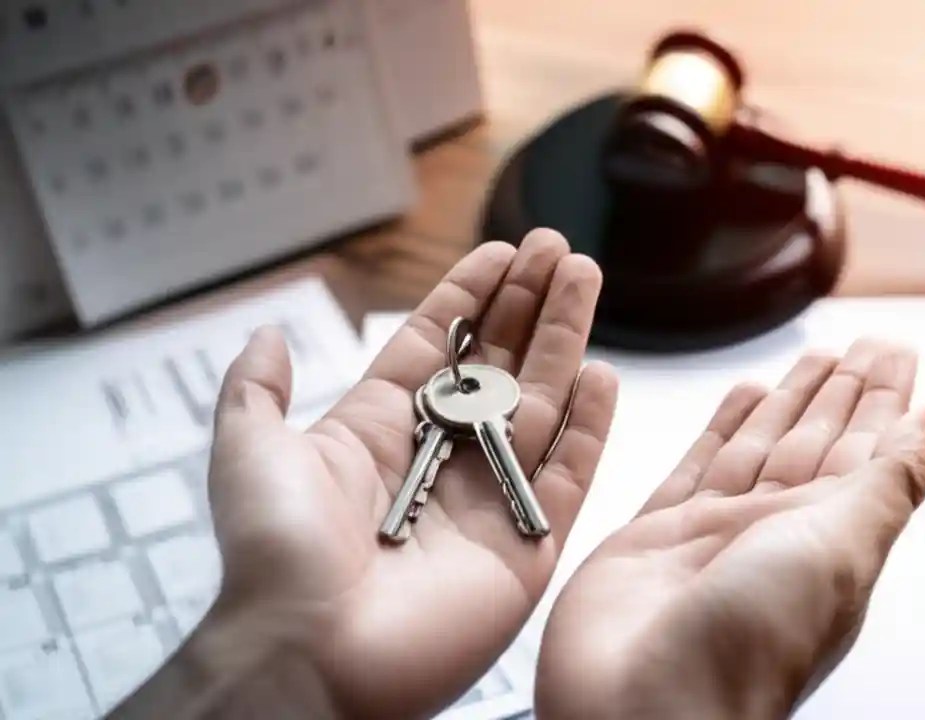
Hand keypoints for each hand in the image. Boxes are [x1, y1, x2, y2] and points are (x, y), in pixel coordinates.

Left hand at [125, 231, 618, 718]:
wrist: (310, 652)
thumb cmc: (274, 554)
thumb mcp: (250, 451)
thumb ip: (257, 388)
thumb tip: (268, 333)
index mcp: (382, 432)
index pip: (438, 347)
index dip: (471, 297)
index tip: (500, 250)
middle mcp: (442, 460)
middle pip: (497, 364)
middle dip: (529, 302)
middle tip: (557, 247)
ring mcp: (488, 500)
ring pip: (539, 405)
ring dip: (565, 339)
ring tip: (586, 276)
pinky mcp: (527, 545)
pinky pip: (567, 476)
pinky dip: (588, 427)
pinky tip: (603, 373)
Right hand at [536, 342, 924, 718]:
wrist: (644, 708)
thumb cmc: (747, 648)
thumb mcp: (841, 553)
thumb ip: (882, 486)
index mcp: (828, 540)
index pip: (868, 453)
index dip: (888, 404)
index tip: (903, 359)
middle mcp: (775, 535)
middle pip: (818, 442)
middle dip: (845, 391)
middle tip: (868, 344)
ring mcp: (714, 535)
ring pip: (760, 447)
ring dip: (791, 401)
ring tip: (814, 357)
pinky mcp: (652, 538)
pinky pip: (693, 466)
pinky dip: (719, 429)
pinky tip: (739, 399)